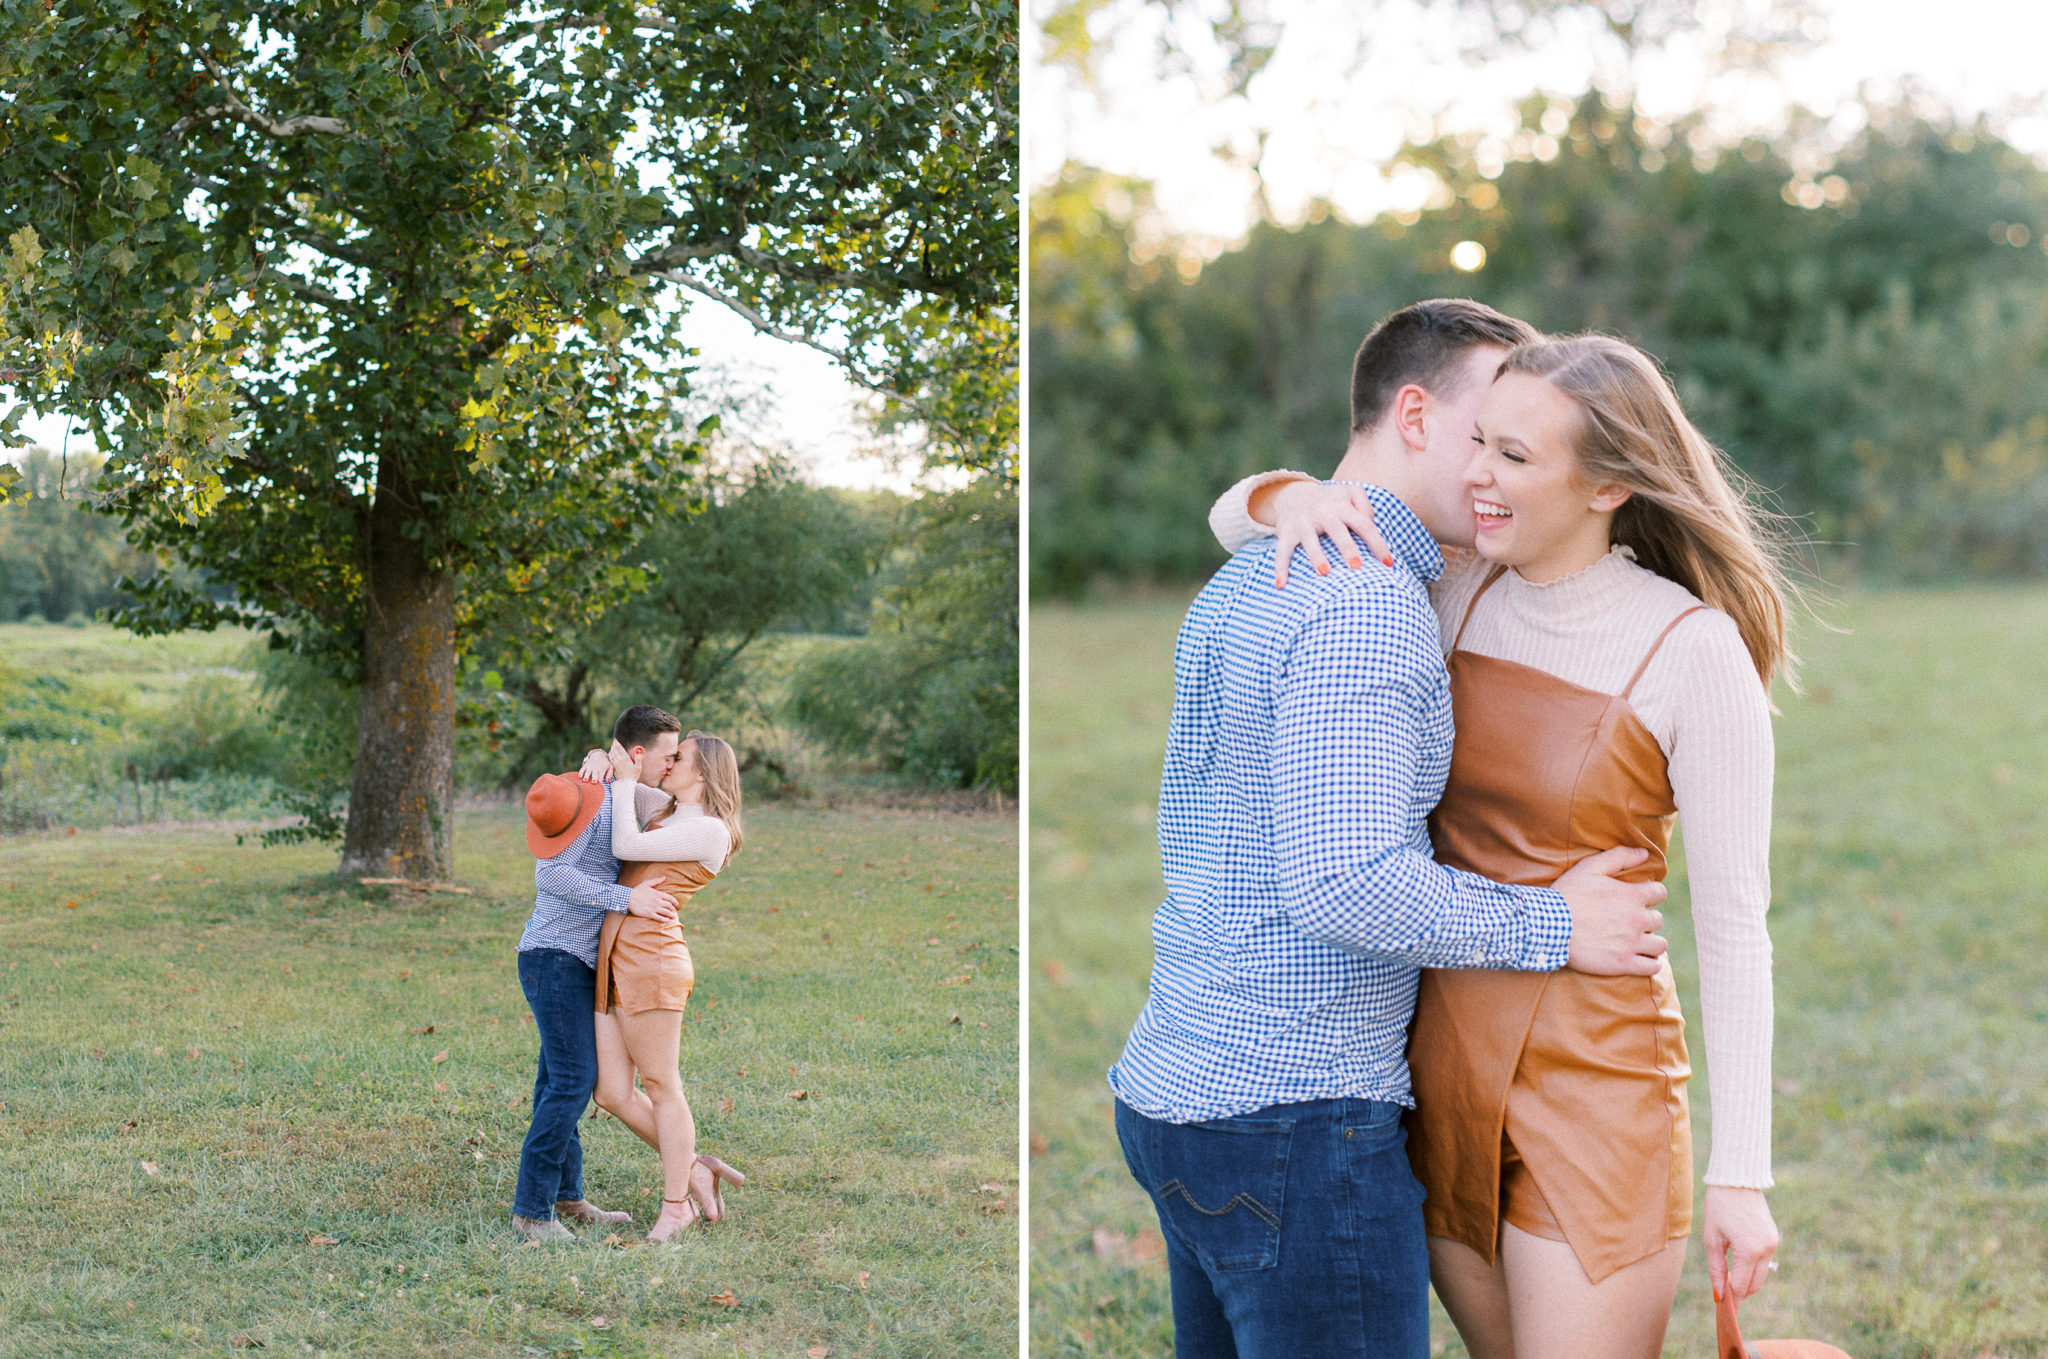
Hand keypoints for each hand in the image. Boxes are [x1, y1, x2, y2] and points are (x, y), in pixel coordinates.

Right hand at [577, 748, 610, 782]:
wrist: (598, 755)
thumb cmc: (605, 764)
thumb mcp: (610, 767)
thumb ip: (610, 774)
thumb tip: (607, 781)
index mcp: (602, 770)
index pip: (601, 777)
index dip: (600, 783)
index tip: (600, 787)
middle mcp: (595, 768)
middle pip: (594, 774)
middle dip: (594, 778)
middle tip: (594, 782)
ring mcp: (590, 767)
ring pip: (587, 772)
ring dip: (586, 776)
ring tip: (585, 780)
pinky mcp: (585, 766)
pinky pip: (582, 769)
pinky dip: (580, 773)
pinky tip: (579, 777)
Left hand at [609, 742, 641, 783]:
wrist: (626, 785)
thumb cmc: (634, 776)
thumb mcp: (638, 767)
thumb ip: (638, 758)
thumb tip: (637, 749)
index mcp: (626, 759)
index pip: (620, 748)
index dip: (617, 743)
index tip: (616, 739)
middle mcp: (619, 760)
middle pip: (614, 750)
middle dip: (614, 745)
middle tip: (614, 741)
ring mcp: (615, 764)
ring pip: (611, 754)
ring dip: (611, 750)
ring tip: (612, 747)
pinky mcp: (612, 768)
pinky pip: (610, 759)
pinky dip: (610, 756)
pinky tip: (611, 754)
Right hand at [626, 882, 676, 920]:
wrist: (628, 898)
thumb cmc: (637, 890)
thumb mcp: (647, 883)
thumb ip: (656, 880)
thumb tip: (664, 877)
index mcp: (657, 894)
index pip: (670, 898)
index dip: (675, 902)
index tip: (676, 904)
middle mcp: (657, 901)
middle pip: (669, 906)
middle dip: (673, 909)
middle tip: (674, 911)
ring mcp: (653, 908)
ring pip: (666, 912)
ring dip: (671, 915)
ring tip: (673, 917)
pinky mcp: (649, 914)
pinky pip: (659, 918)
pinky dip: (664, 920)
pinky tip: (666, 920)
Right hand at [1265, 481, 1393, 588]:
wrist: (1292, 493)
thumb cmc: (1330, 501)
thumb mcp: (1349, 494)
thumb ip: (1365, 506)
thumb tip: (1371, 524)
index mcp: (1342, 506)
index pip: (1364, 524)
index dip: (1377, 543)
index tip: (1388, 563)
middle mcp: (1322, 512)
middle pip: (1337, 530)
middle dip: (1347, 548)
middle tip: (1357, 567)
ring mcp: (1302, 522)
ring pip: (1309, 540)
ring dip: (1316, 556)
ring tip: (1324, 572)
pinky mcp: (1285, 532)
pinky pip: (1282, 551)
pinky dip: (1280, 567)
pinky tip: (1282, 584)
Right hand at [1554, 846, 1668, 976]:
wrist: (1548, 926)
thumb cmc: (1568, 895)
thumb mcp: (1589, 868)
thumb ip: (1619, 857)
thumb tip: (1644, 853)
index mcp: (1632, 895)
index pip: (1659, 892)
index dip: (1650, 894)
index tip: (1638, 898)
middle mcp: (1638, 919)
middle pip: (1658, 919)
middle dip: (1646, 918)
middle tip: (1629, 921)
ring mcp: (1632, 944)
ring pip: (1659, 945)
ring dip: (1651, 942)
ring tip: (1638, 941)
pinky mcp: (1623, 963)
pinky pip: (1652, 968)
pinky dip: (1650, 964)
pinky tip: (1640, 959)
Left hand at [1703, 1185, 1777, 1301]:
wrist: (1737, 1181)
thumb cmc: (1719, 1207)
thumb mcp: (1712, 1238)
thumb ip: (1716, 1268)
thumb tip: (1718, 1294)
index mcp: (1749, 1250)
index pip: (1740, 1286)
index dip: (1731, 1300)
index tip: (1723, 1310)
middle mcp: (1766, 1249)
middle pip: (1753, 1285)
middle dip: (1739, 1293)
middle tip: (1724, 1298)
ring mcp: (1773, 1243)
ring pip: (1760, 1275)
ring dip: (1745, 1280)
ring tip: (1728, 1280)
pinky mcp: (1774, 1238)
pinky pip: (1764, 1261)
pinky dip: (1752, 1267)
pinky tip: (1737, 1264)